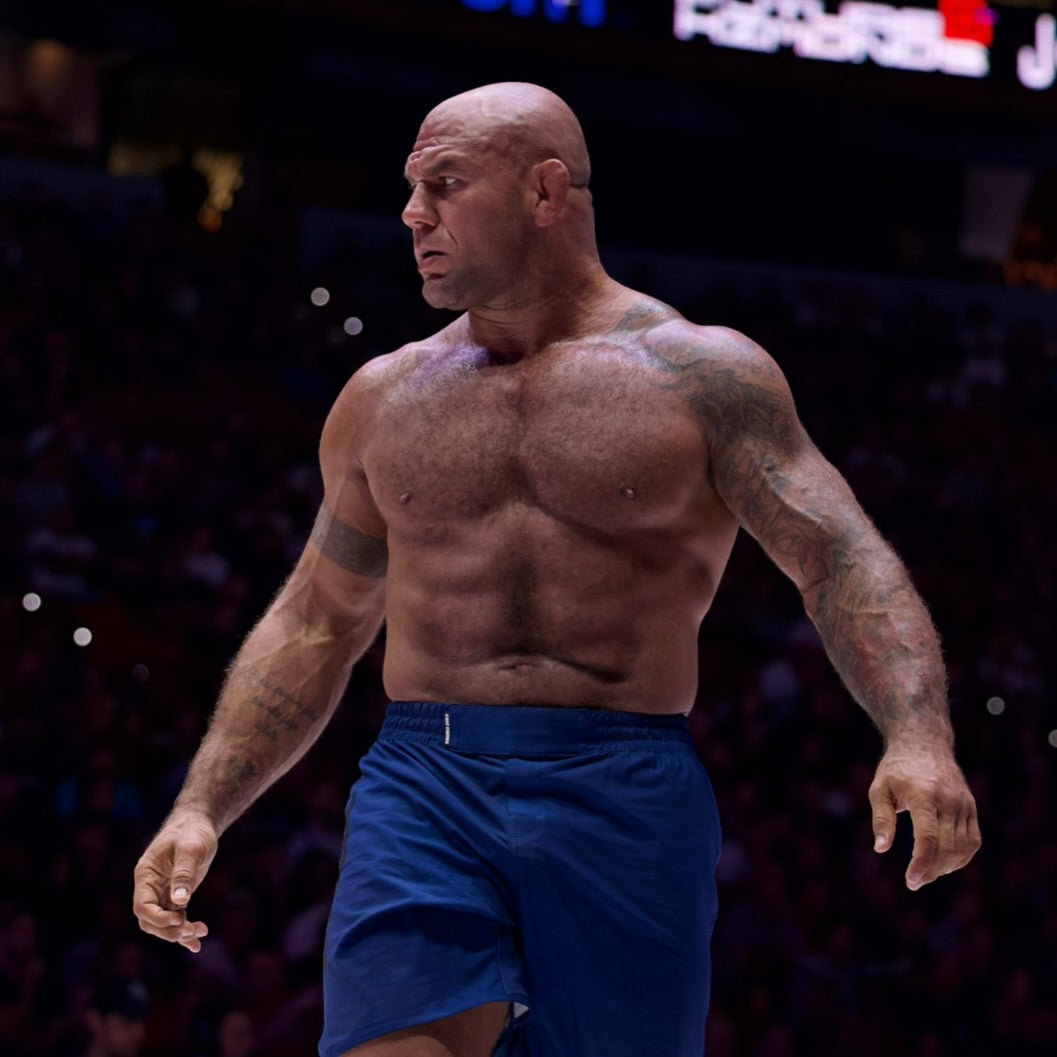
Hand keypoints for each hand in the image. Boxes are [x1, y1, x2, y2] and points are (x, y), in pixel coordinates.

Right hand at [133, 808, 217, 951]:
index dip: (157, 918)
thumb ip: (184, 873)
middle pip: (149, 921)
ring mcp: (162, 893)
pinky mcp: (176, 896)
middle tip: (190, 930)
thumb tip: (180, 901)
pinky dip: (184, 931)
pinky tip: (197, 943)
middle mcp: (150, 887)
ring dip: (179, 933)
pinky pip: (175, 919)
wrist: (198, 824)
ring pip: (163, 924)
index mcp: (146, 875)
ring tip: (200, 932)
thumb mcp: (190, 848)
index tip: (178, 920)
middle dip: (168, 930)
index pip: (142, 906)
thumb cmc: (192, 832)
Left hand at [869, 741, 980, 889]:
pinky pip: (973, 841)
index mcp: (924, 795)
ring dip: (946, 867)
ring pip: (963, 848)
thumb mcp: (879, 788)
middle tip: (914, 881)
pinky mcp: (971, 807)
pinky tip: (945, 864)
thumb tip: (881, 848)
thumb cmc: (896, 769)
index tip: (911, 881)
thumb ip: (881, 819)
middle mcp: (949, 800)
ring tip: (926, 874)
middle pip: (947, 847)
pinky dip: (962, 857)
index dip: (921, 863)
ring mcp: (963, 804)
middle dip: (931, 870)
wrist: (923, 744)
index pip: (928, 837)